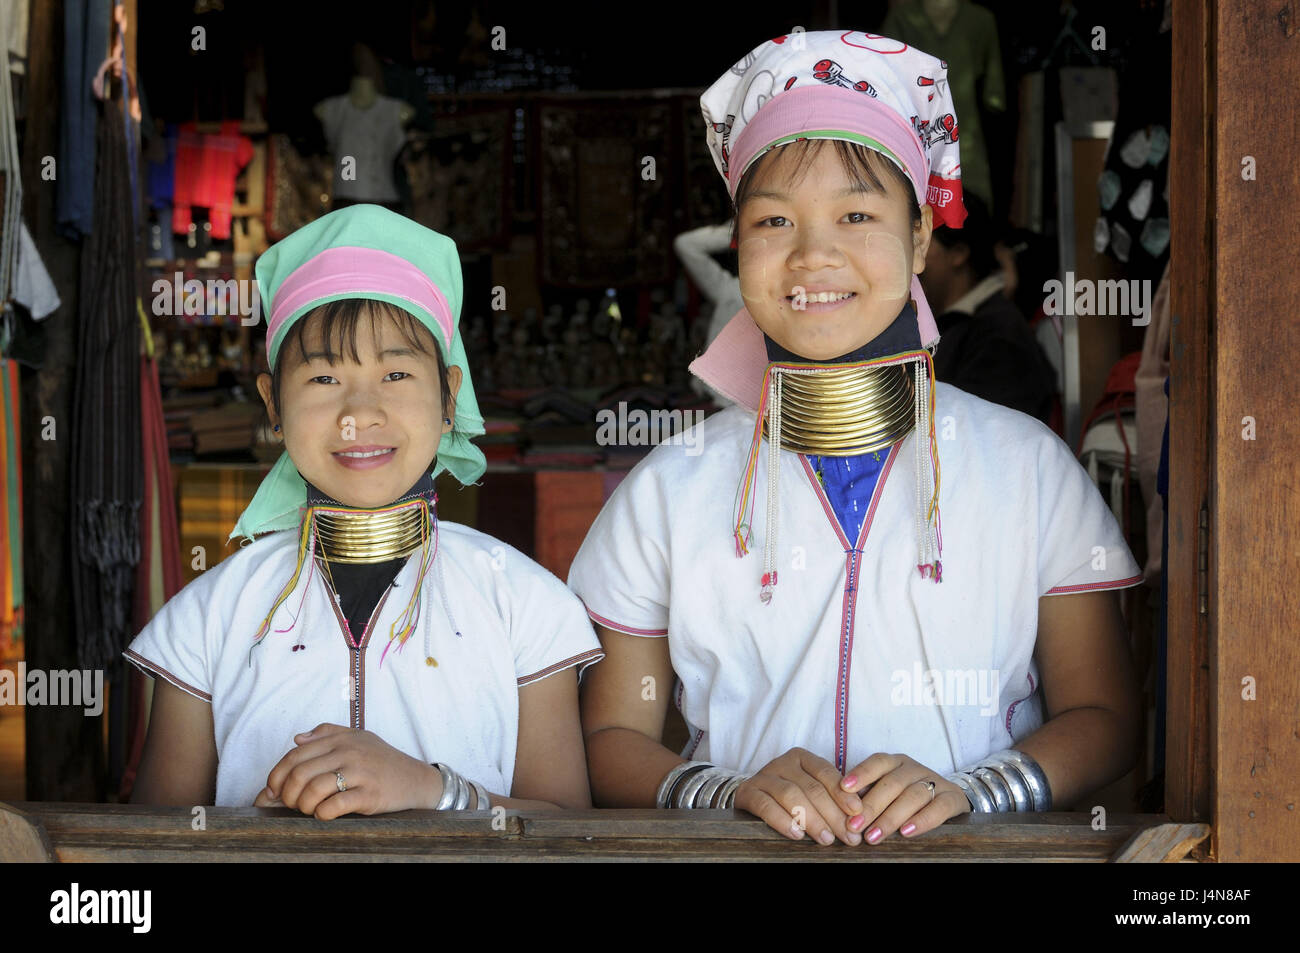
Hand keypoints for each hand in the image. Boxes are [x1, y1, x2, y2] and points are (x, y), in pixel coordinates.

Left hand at [253, 723, 441, 819]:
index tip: (273, 791)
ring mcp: (360, 772)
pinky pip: (334, 805)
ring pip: (313, 789)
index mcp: (341, 738)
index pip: (295, 754)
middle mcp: (349, 751)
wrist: (417, 780)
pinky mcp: (370, 794)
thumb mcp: (358, 738)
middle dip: (287, 795)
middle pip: (300, 773)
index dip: (277, 775)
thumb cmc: (383, 761)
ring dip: (303, 806)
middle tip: (291, 805)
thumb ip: (327, 734)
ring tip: (308, 810)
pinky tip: (324, 815)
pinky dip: (321, 814)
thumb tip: (296, 739)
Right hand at [732, 747, 865, 845]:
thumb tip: (860, 815)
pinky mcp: (748, 792)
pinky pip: (765, 806)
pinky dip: (782, 820)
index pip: (825, 772)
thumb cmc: (790, 796)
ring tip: (826, 839)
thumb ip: (832, 798)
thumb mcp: (811, 790)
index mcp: (802, 758)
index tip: (857, 812)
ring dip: (812, 820)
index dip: (843, 793)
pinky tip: (796, 834)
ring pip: (791, 795)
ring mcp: (764, 776)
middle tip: (848, 836)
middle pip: (812, 787)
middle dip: (833, 814)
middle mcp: (783, 763)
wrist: (750, 796)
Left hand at [841, 752, 970, 844]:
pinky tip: (906, 832)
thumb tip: (840, 810)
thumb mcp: (887, 790)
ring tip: (874, 836)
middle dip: (871, 805)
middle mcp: (914, 768)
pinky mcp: (952, 798)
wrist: (949, 797)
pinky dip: (922, 820)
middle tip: (853, 826)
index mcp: (895, 762)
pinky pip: (939, 807)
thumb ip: (868, 795)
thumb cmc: (907, 796)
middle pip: (892, 783)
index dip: (861, 773)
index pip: (878, 762)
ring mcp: (935, 781)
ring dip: (891, 817)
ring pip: (913, 796)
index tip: (843, 788)